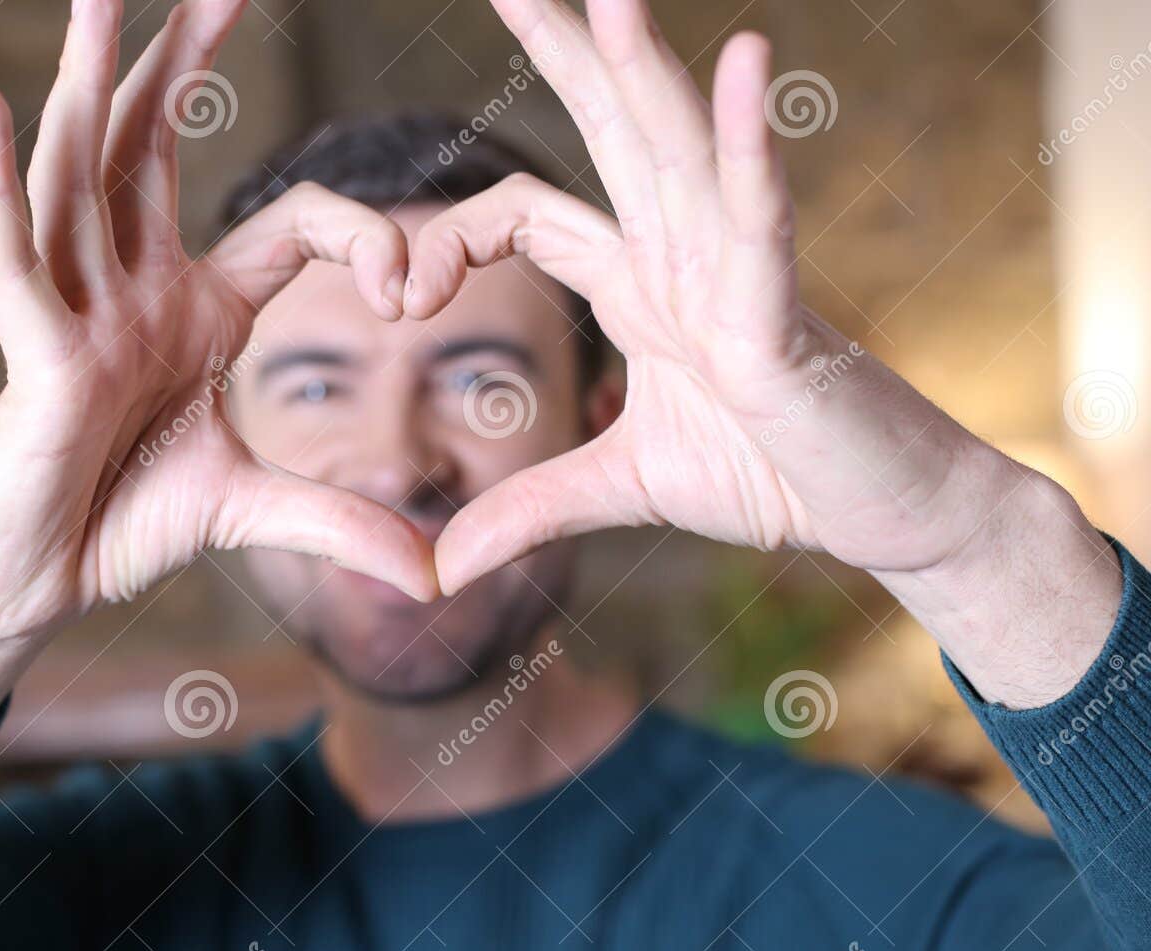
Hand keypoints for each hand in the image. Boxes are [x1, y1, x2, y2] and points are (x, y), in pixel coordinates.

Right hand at [0, 0, 435, 749]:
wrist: (32, 586)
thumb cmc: (119, 526)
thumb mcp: (248, 510)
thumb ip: (338, 523)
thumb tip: (434, 579)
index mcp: (196, 311)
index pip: (290, 226)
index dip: (360, 236)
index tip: (415, 286)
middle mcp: (134, 289)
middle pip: (160, 148)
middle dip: (188, 57)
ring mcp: (79, 314)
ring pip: (82, 175)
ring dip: (90, 81)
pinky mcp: (31, 358)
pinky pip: (9, 264)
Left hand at [416, 0, 1119, 706]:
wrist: (880, 512)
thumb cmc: (770, 477)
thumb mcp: (620, 488)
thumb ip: (526, 512)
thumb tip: (437, 568)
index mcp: (641, 285)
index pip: (530, 220)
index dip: (455, 239)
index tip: (399, 294)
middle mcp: (682, 259)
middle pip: (611, 137)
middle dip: (561, 55)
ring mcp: (736, 278)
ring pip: (681, 155)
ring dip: (645, 71)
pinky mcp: (784, 318)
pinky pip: (762, 219)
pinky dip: (748, 149)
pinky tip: (744, 63)